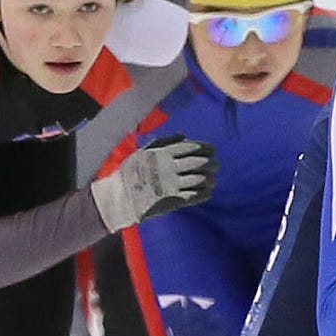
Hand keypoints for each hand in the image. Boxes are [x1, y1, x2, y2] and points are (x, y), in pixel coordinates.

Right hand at [94, 135, 218, 230]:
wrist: (120, 197)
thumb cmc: (131, 172)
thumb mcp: (143, 152)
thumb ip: (164, 142)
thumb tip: (184, 135)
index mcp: (164, 154)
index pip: (195, 147)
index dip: (208, 149)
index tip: (212, 152)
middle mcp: (170, 167)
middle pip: (202, 162)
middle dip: (213, 163)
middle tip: (216, 165)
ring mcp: (172, 184)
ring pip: (202, 179)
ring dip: (210, 178)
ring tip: (211, 179)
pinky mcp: (173, 200)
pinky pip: (197, 195)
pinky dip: (205, 192)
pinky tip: (206, 191)